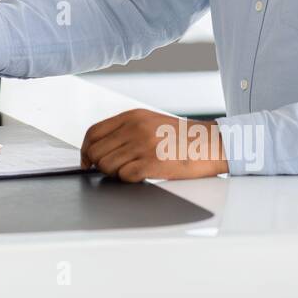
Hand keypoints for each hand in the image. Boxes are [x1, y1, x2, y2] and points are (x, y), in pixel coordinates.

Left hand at [80, 109, 229, 181]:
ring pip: (107, 166)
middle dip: (99, 165)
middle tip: (112, 171)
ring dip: (114, 174)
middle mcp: (134, 128)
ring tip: (131, 172)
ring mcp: (143, 145)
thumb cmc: (182, 137)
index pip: (93, 133)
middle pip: (95, 152)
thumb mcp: (150, 123)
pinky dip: (128, 180)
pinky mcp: (153, 163)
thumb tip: (100, 150)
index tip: (86, 161)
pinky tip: (141, 176)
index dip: (85, 150)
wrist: (212, 143)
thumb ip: (125, 131)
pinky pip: (124, 176)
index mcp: (132, 117)